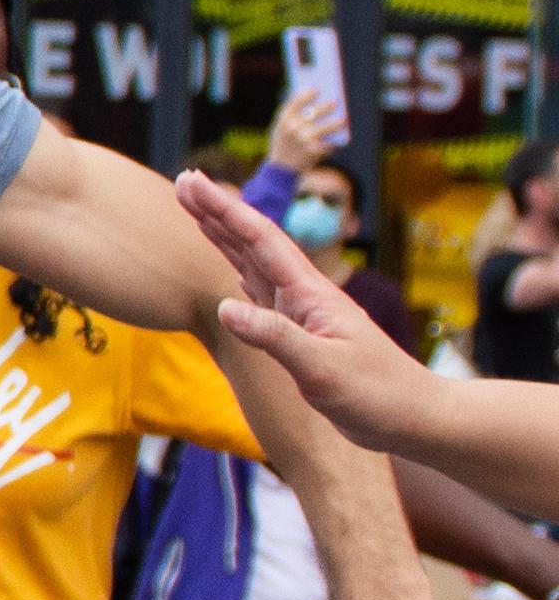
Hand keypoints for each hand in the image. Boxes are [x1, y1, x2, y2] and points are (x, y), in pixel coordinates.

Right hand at [173, 170, 429, 452]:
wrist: (414, 416)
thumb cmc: (376, 393)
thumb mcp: (322, 368)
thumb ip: (274, 336)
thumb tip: (225, 307)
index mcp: (311, 295)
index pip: (260, 241)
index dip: (223, 211)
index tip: (192, 184)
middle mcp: (306, 296)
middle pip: (254, 244)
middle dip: (218, 213)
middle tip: (184, 183)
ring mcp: (305, 313)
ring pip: (256, 265)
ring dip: (225, 239)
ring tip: (197, 214)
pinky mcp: (303, 334)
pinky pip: (263, 294)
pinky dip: (241, 275)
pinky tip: (232, 271)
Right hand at [265, 89, 340, 174]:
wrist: (279, 171)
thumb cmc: (283, 145)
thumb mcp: (281, 130)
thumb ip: (293, 116)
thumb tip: (314, 101)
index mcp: (284, 120)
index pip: (297, 101)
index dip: (308, 94)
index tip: (317, 89)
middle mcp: (293, 128)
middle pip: (315, 111)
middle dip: (327, 106)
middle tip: (336, 102)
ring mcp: (304, 140)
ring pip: (327, 127)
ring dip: (337, 124)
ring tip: (344, 121)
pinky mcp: (314, 151)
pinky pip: (328, 143)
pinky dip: (332, 143)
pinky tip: (337, 142)